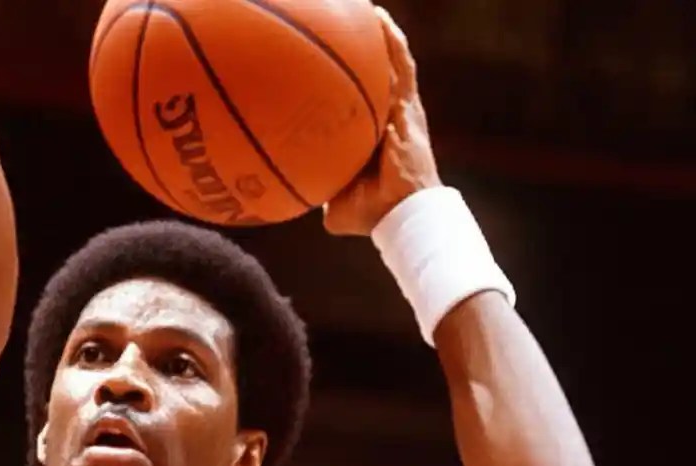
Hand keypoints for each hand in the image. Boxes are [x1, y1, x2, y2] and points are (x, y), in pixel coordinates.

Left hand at [322, 7, 441, 236]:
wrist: (401, 215)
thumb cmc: (371, 213)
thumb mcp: (334, 200)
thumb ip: (315, 190)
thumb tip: (287, 195)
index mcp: (374, 136)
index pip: (362, 101)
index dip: (351, 82)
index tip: (329, 63)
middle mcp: (388, 118)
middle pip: (377, 76)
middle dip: (366, 50)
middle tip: (348, 24)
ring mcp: (400, 112)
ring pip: (393, 65)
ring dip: (383, 37)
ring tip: (369, 11)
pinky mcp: (408, 110)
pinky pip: (400, 69)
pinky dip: (392, 44)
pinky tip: (379, 21)